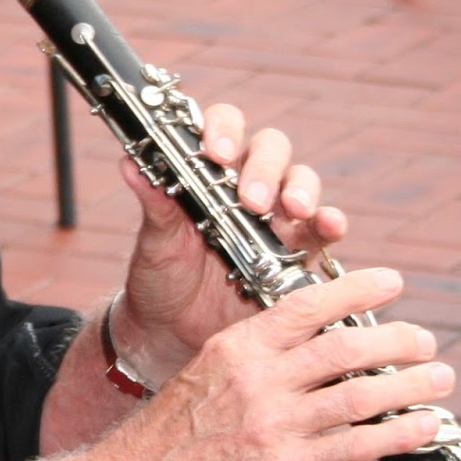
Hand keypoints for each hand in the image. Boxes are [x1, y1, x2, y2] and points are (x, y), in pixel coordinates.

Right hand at [0, 265, 449, 460]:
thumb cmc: (168, 434)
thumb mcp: (205, 374)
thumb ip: (258, 359)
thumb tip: (317, 349)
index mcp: (236, 346)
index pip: (308, 305)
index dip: (358, 289)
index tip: (392, 281)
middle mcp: (258, 379)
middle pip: (346, 347)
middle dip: (398, 340)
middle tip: (426, 339)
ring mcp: (274, 425)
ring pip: (361, 395)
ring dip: (411, 385)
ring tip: (440, 377)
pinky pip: (357, 446)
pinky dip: (399, 433)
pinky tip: (423, 426)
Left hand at [112, 104, 347, 378]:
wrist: (174, 333)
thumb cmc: (161, 277)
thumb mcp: (155, 242)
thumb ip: (154, 203)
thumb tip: (129, 162)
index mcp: (209, 171)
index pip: (224, 126)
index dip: (224, 128)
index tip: (216, 152)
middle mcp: (247, 185)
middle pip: (271, 149)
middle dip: (265, 167)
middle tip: (251, 198)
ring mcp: (276, 217)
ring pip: (301, 182)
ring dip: (301, 190)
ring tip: (292, 210)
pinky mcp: (297, 252)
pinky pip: (323, 229)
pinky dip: (331, 221)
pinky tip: (329, 224)